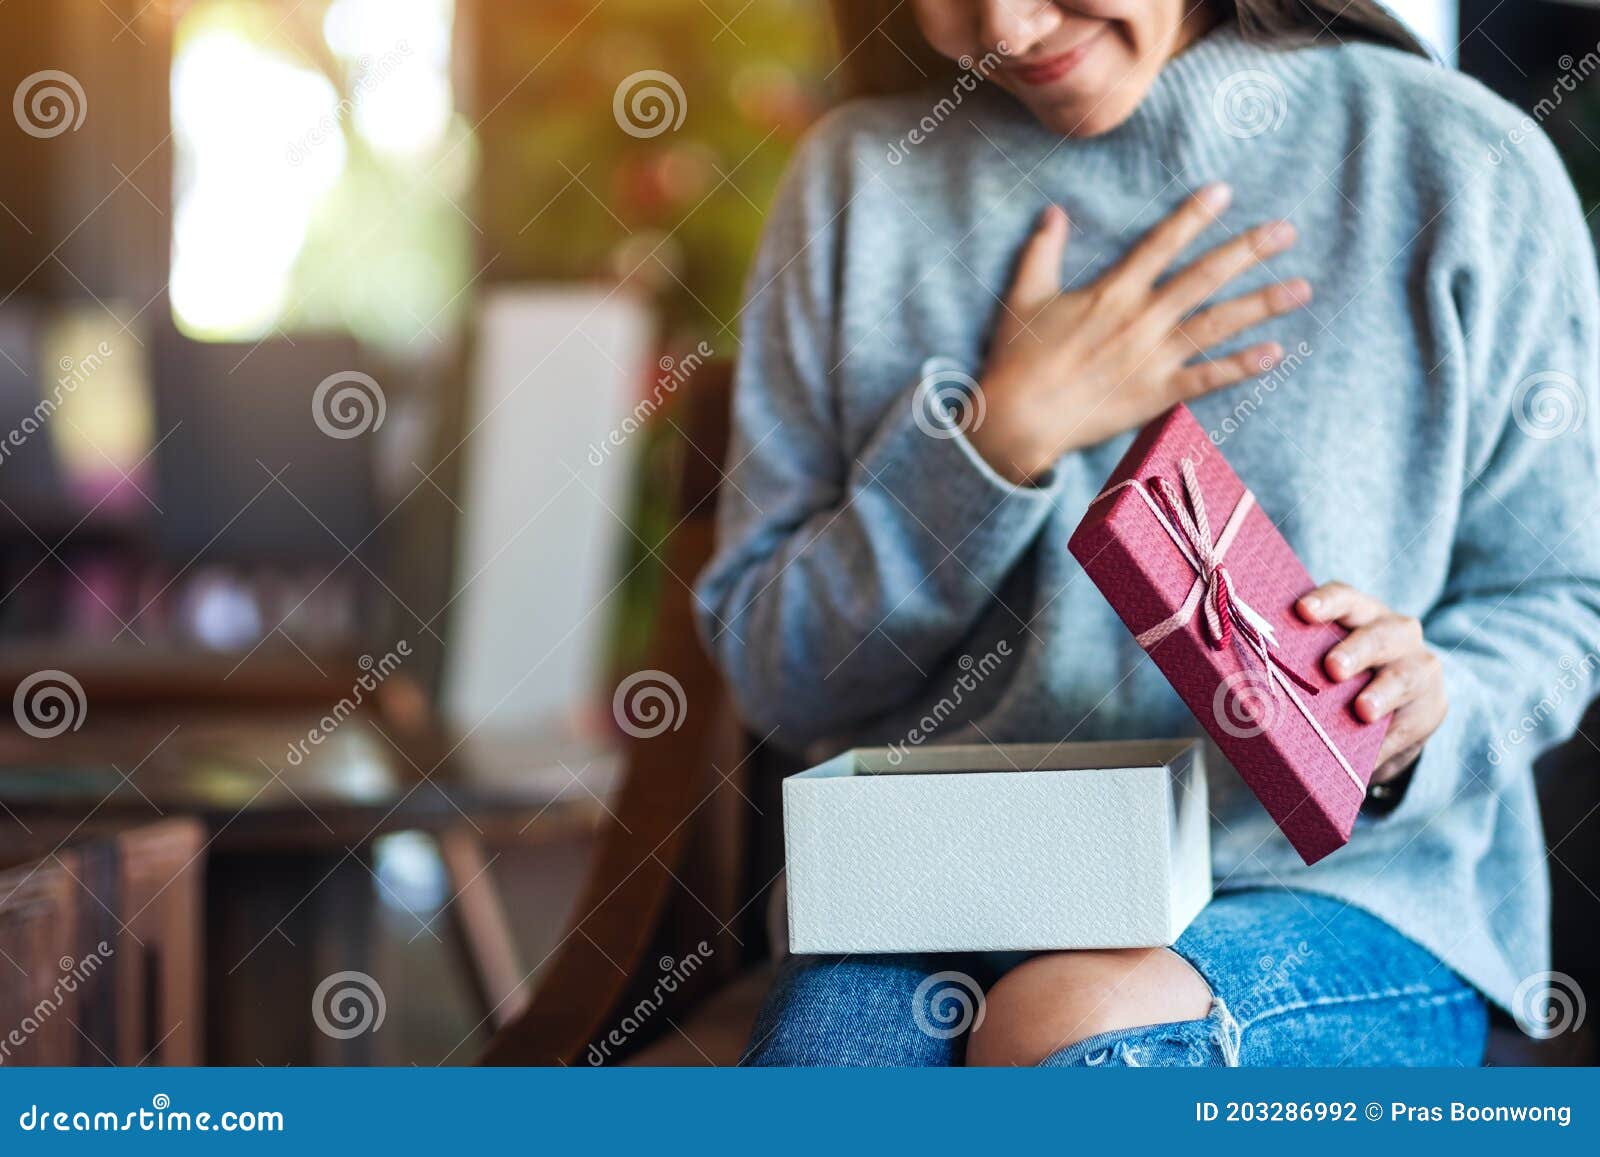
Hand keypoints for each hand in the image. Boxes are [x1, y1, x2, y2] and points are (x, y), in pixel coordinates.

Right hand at [969, 184, 1310, 483]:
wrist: (1017, 419)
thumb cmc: (1017, 357)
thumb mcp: (1025, 295)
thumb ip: (1042, 250)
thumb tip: (1053, 210)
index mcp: (1112, 292)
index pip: (1162, 243)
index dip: (1194, 215)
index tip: (1225, 191)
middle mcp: (1141, 320)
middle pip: (1205, 277)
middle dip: (1248, 251)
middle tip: (1287, 231)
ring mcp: (1153, 358)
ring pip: (1217, 324)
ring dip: (1261, 304)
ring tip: (1301, 287)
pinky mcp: (1156, 395)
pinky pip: (1207, 377)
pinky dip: (1242, 366)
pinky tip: (1274, 351)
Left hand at [1295, 582, 1447, 784]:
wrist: (1390, 716)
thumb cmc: (1338, 682)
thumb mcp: (1319, 663)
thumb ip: (1291, 663)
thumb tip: (1228, 681)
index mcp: (1359, 614)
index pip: (1345, 599)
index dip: (1326, 602)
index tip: (1302, 611)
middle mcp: (1396, 632)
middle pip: (1379, 634)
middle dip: (1356, 649)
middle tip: (1331, 668)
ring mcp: (1419, 668)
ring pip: (1405, 675)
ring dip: (1382, 692)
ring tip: (1362, 710)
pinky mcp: (1432, 707)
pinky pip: (1410, 724)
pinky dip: (1388, 741)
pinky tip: (1371, 756)